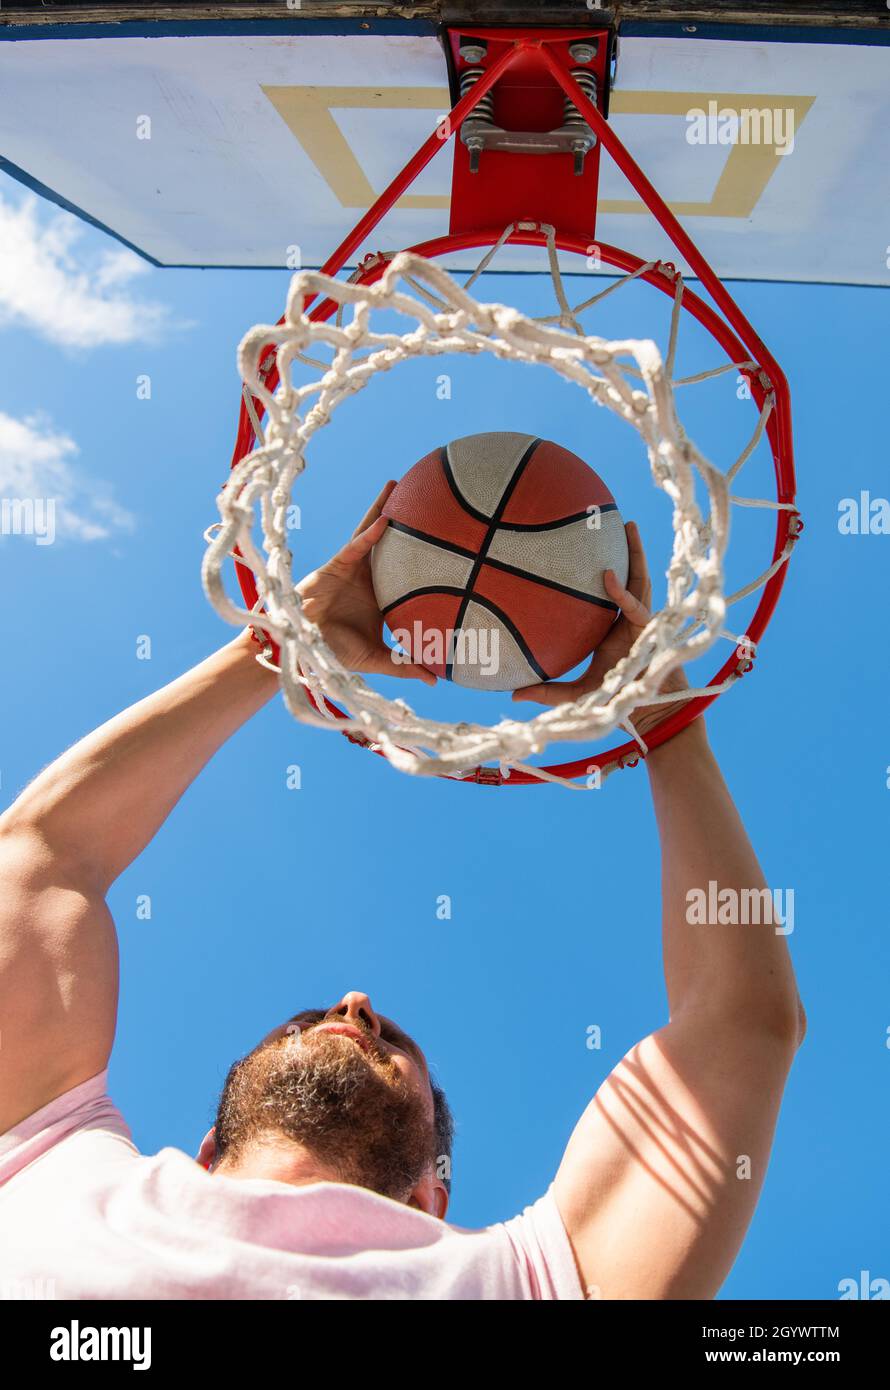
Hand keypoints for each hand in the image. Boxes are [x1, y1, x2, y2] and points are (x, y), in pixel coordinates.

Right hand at [296, 483, 435, 685]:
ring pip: (371, 534)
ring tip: (398, 485)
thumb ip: (404, 664)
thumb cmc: (335, 652)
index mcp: (382, 595)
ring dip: (383, 509)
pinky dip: (369, 534)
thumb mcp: (376, 658)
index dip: (421, 554)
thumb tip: (437, 679)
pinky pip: (355, 546)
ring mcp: (352, 568)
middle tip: (425, 497)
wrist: (304, 647)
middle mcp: (369, 577)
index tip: (446, 540)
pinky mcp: (336, 565)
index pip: (406, 570)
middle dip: (404, 520)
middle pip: (391, 543)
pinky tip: (385, 519)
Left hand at [512, 521, 690, 734]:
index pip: (606, 592)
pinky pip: (634, 605)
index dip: (600, 570)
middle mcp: (626, 618)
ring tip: (628, 526)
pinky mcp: (650, 629)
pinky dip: (621, 591)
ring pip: (639, 579)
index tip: (580, 548)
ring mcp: (641, 620)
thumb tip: (510, 693)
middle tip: (608, 521)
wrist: (645, 714)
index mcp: (609, 626)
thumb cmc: (612, 701)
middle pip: (628, 575)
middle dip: (623, 549)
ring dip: (635, 554)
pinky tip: (609, 576)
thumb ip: (547, 691)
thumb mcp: (574, 694)